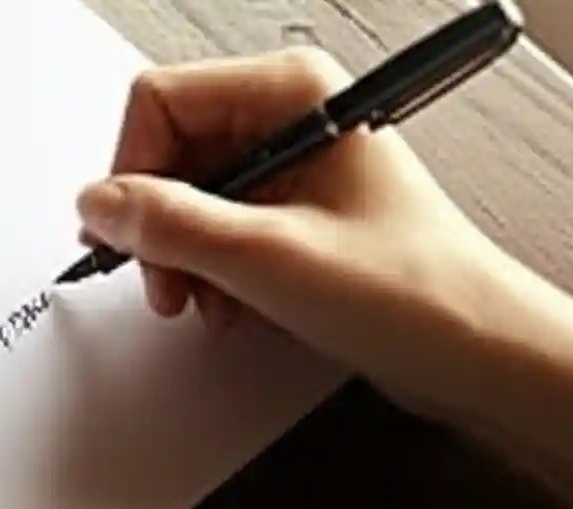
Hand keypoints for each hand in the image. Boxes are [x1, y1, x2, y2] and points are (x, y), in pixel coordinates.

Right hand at [76, 48, 572, 427]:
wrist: (474, 350)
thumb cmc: (409, 291)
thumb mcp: (266, 257)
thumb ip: (170, 225)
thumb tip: (99, 204)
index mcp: (291, 93)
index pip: (159, 101)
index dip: (131, 171)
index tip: (126, 233)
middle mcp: (288, 117)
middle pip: (168, 152)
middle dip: (157, 226)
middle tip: (165, 280)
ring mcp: (290, 166)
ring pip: (186, 196)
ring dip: (182, 257)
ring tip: (204, 301)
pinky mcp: (292, 211)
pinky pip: (215, 227)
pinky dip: (209, 270)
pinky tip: (231, 304)